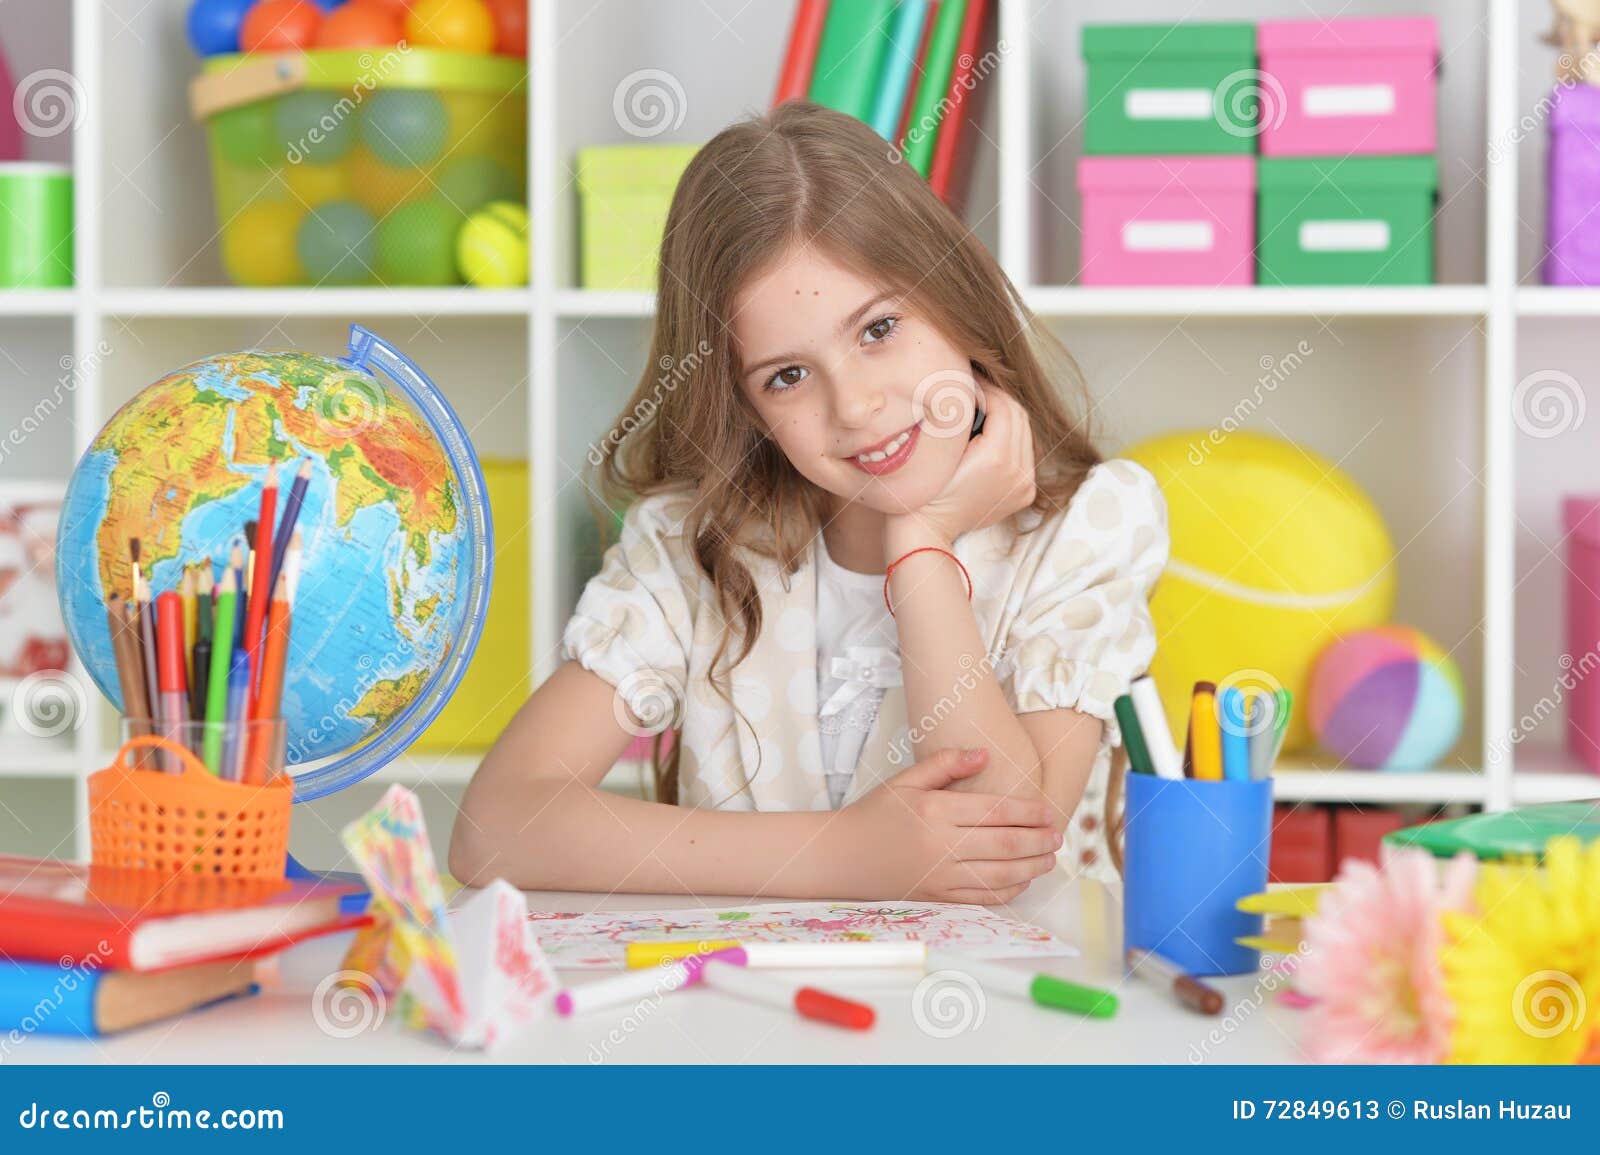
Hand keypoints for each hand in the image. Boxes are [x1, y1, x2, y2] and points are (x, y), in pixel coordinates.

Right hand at [831, 747, 1060, 903]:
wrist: (842, 856)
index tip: (1048, 813)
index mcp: (935, 812)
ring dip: (1031, 868)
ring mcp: (939, 875)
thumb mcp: (906, 780)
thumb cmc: (875, 813)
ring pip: (999, 874)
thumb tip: (984, 754)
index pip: (995, 812)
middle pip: (1004, 844)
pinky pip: (981, 898)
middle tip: (1058, 836)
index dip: (1028, 813)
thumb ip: (946, 764)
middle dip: (1038, 841)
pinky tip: (1022, 881)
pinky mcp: (937, 897)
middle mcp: (940, 845)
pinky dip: (1007, 891)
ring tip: (1049, 859)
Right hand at [885, 382, 1037, 548]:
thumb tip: (971, 387)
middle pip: (1019, 416)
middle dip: (999, 398)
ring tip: (984, 407)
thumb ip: (962, 414)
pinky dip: (1012, 438)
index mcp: (997, 458)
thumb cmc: (924, 486)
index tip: (970, 379)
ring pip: (1025, 433)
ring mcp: (1024, 483)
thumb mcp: (941, 445)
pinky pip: (1024, 453)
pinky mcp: (1024, 492)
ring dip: (1007, 416)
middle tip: (977, 387)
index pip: (1003, 406)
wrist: (927, 528)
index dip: (987, 388)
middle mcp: (1018, 471)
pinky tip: (992, 433)